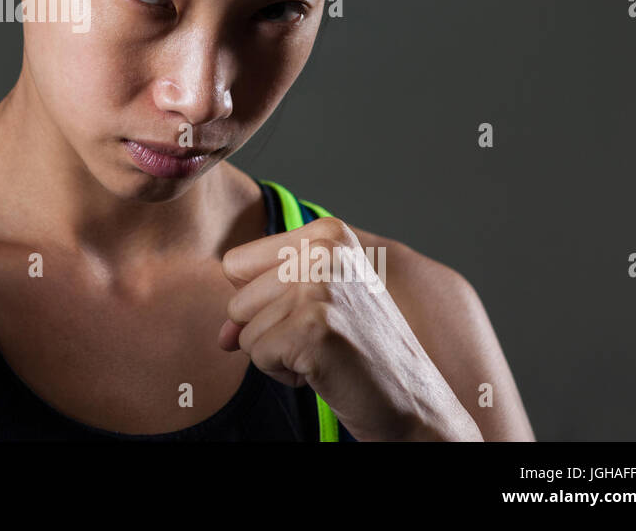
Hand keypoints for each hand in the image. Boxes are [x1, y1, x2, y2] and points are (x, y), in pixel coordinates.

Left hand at [218, 215, 480, 440]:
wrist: (414, 403)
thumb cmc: (361, 351)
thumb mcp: (314, 303)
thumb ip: (259, 302)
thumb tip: (221, 336)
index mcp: (326, 232)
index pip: (236, 264)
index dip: (260, 301)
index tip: (308, 314)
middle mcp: (323, 251)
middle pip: (237, 299)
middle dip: (269, 331)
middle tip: (322, 340)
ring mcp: (319, 288)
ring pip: (244, 331)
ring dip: (279, 353)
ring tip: (326, 353)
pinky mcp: (313, 329)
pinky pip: (257, 356)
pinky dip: (285, 374)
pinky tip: (325, 370)